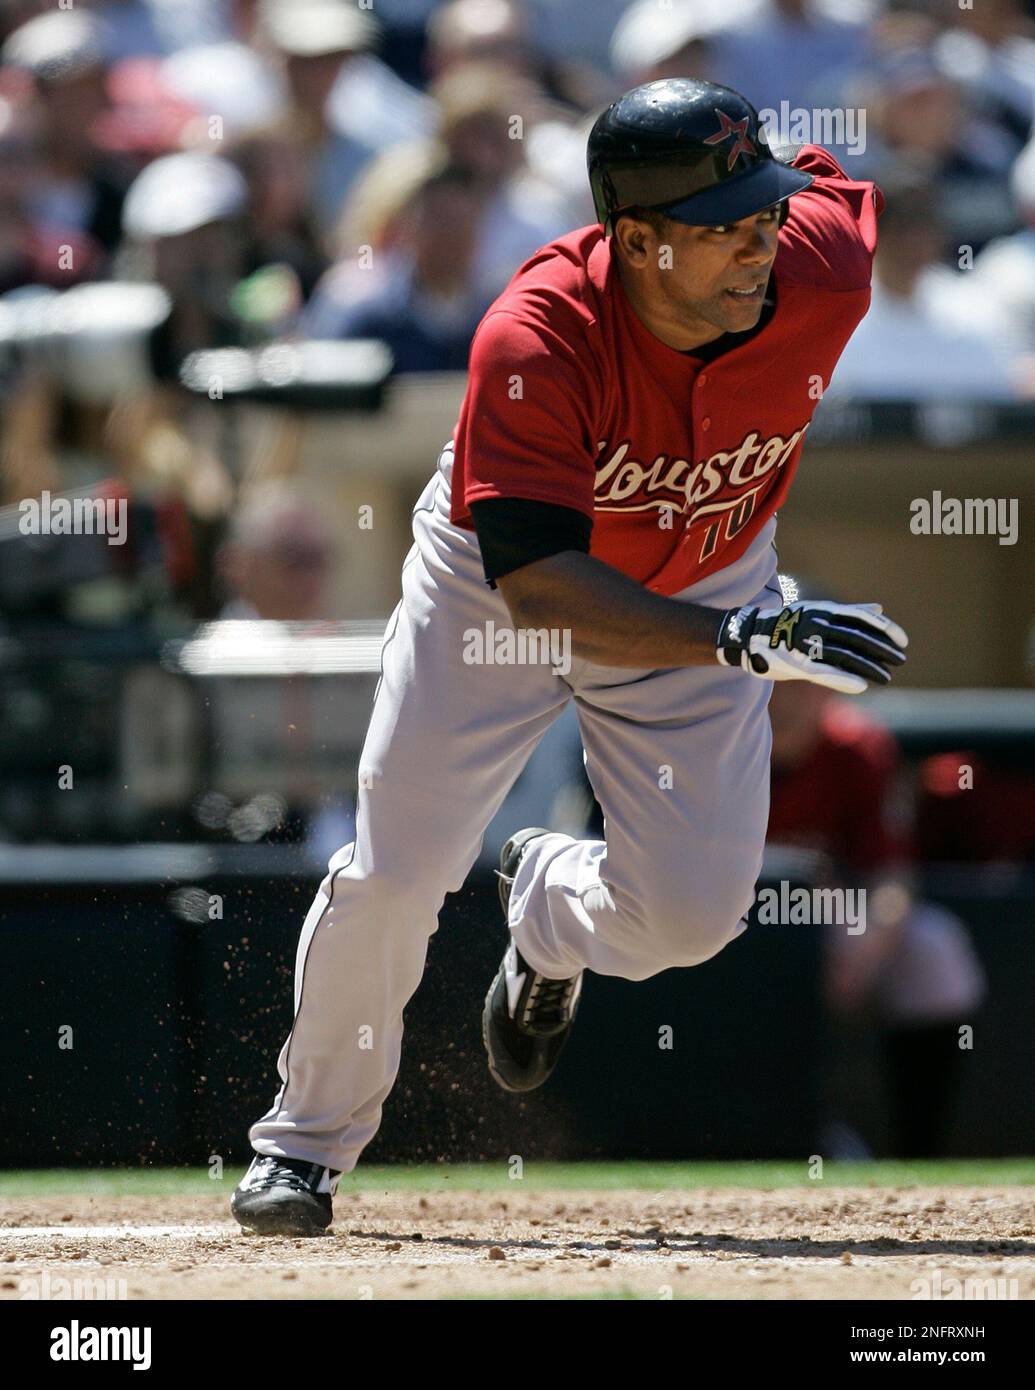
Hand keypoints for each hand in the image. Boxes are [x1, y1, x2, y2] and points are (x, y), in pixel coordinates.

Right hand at [716, 600, 907, 693]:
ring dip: (869, 667)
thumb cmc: (788, 624)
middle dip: (882, 649)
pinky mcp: (796, 664)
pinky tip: (861, 686)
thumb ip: (849, 612)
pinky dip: (844, 679)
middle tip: (900, 660)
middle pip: (858, 637)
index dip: (885, 630)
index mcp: (825, 611)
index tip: (903, 641)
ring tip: (886, 677)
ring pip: (845, 656)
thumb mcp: (818, 611)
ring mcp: (806, 644)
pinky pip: (824, 672)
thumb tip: (879, 609)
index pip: (862, 618)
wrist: (748, 634)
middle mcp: (817, 625)